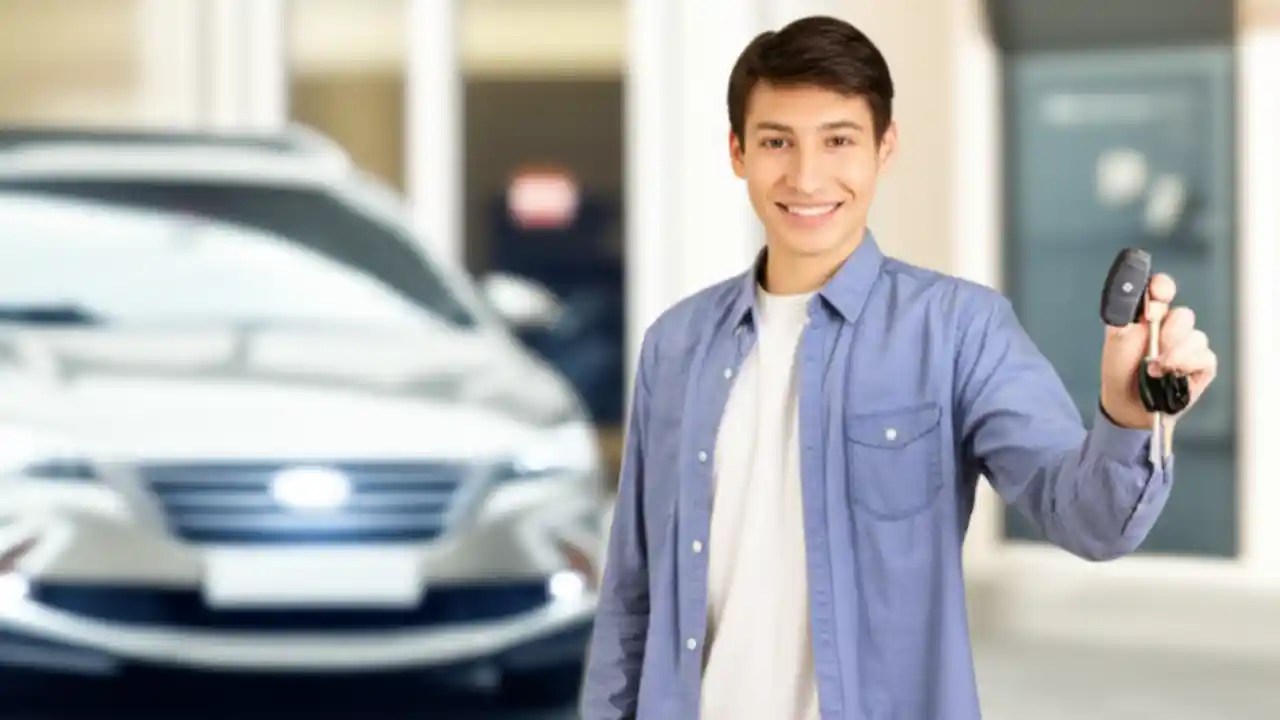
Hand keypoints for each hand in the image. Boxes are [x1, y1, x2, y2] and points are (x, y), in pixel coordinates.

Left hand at [1099, 273, 1217, 429]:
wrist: (1125, 402)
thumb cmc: (1119, 368)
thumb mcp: (1115, 338)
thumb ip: (1128, 314)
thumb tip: (1146, 298)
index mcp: (1149, 314)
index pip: (1164, 289)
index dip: (1163, 287)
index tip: (1158, 295)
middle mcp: (1172, 327)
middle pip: (1183, 315)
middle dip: (1168, 330)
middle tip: (1154, 344)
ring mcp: (1189, 346)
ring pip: (1197, 336)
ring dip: (1175, 352)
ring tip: (1154, 368)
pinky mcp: (1202, 366)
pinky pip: (1205, 357)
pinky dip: (1187, 364)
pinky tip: (1171, 374)